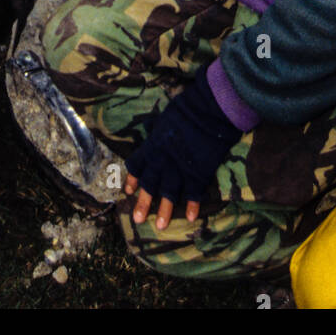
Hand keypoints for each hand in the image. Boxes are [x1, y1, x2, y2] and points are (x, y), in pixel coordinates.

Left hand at [123, 68, 240, 230]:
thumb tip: (156, 133)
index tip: (128, 191)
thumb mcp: (166, 119)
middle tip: (137, 219)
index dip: (133, 178)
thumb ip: (160, 132)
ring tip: (160, 226)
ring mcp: (180, 166)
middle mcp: (163, 159)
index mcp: (153, 144)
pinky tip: (190, 217)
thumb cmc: (188, 108)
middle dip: (144, 202)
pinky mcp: (199, 171)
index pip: (137, 164)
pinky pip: (194, 192)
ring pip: (169, 192)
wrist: (207, 110)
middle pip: (150, 183)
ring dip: (164, 209)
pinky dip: (192, 205)